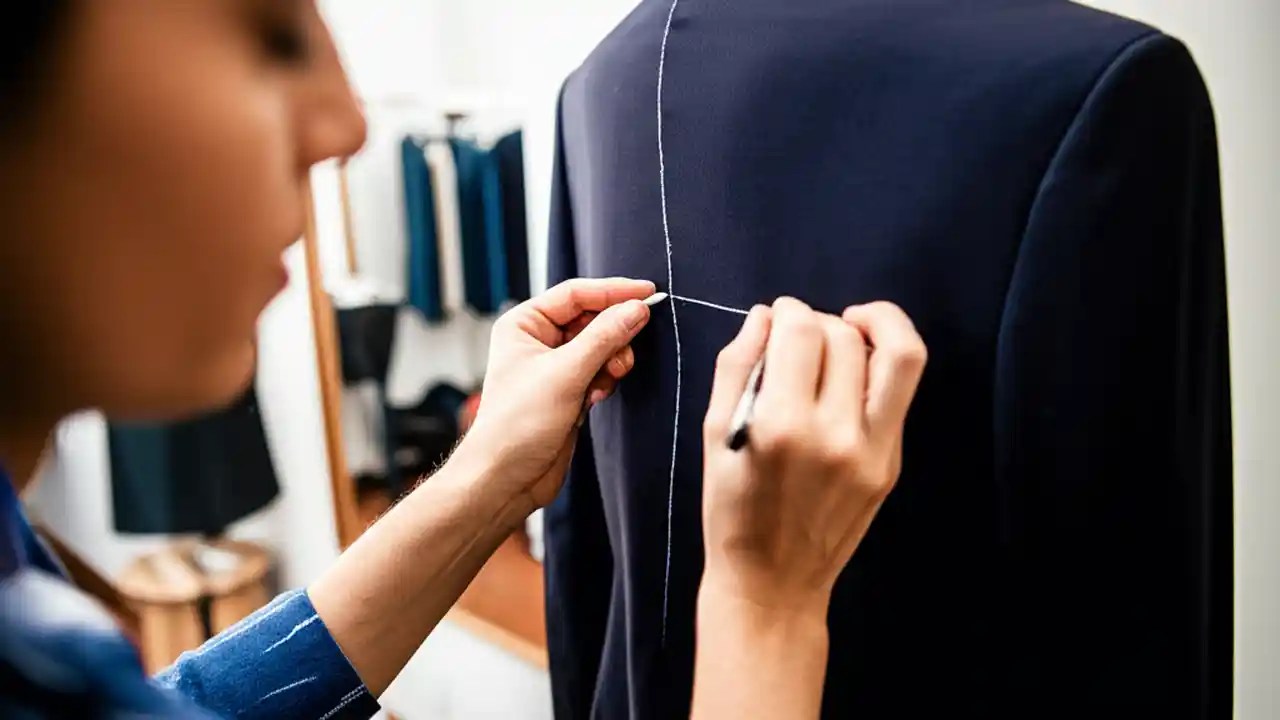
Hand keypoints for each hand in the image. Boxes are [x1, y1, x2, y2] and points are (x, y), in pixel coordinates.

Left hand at [461, 277, 655, 511]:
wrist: (506, 477)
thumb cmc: (518, 423)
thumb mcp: (566, 373)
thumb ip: (605, 337)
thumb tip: (638, 309)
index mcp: (524, 324)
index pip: (576, 294)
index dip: (613, 291)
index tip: (648, 293)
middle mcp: (537, 340)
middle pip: (591, 319)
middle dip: (614, 333)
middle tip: (628, 350)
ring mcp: (554, 367)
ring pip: (600, 346)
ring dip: (611, 360)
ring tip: (609, 379)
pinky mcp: (568, 391)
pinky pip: (599, 371)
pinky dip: (605, 379)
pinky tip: (596, 397)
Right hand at [700, 298, 926, 617]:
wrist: (772, 583)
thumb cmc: (731, 510)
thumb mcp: (713, 434)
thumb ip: (737, 366)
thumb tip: (765, 315)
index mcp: (780, 427)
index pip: (801, 331)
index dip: (788, 310)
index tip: (777, 314)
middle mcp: (834, 436)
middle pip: (844, 336)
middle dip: (820, 319)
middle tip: (801, 331)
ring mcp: (872, 452)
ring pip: (898, 354)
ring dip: (875, 325)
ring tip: (851, 326)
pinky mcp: (892, 465)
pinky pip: (900, 394)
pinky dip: (881, 365)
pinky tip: (856, 369)